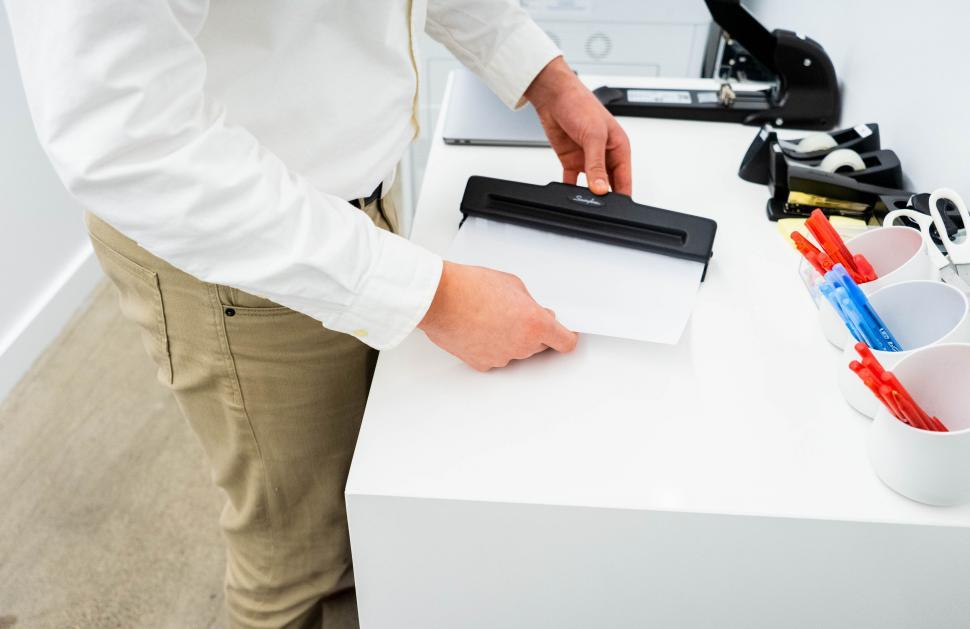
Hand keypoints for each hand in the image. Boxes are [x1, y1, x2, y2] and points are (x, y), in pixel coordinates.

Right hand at [418, 262, 577, 371]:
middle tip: (515, 315)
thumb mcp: (514, 285)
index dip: (565, 337)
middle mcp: (522, 345)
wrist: (440, 298)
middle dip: (534, 333)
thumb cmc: (471, 287)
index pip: (565, 342)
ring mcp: (502, 357)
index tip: (564, 334)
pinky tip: (480, 330)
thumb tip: (535, 313)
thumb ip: (531, 304)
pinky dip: (492, 347)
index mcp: (536, 324)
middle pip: (540, 346)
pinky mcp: (483, 363)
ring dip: (511, 339)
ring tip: (491, 318)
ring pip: (516, 352)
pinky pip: (496, 357)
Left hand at [525, 56, 631, 195]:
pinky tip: (567, 196)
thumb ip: (597, 164)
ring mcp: (588, 160)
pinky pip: (572, 181)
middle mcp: (605, 155)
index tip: (615, 208)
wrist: (554, 96)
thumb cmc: (580, 104)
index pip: (625, 179)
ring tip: (583, 203)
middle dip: (604, 197)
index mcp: (619, 148)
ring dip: (587, 194)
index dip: (622, 195)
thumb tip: (600, 188)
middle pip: (609, 185)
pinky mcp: (572, 161)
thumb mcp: (594, 135)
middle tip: (597, 207)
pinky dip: (569, 189)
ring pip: (592, 185)